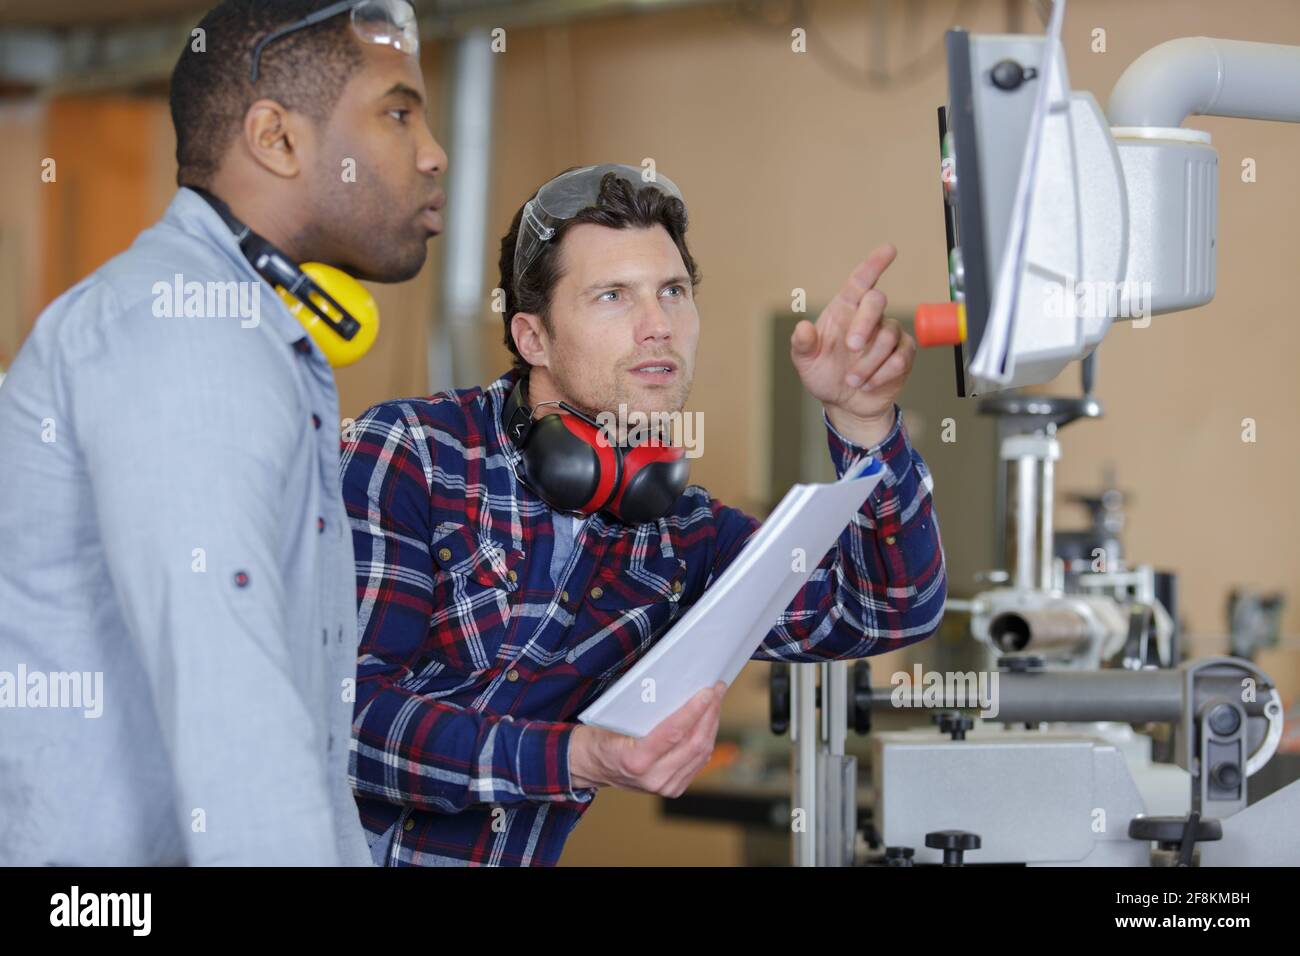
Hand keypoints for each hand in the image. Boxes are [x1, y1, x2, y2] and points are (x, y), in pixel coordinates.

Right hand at [568, 682, 725, 795]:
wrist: (591, 766)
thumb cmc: (599, 737)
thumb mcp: (612, 719)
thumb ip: (642, 710)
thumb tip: (676, 686)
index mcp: (635, 760)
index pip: (673, 733)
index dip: (695, 710)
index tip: (708, 691)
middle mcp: (653, 779)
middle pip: (694, 743)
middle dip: (710, 713)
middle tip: (717, 690)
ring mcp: (664, 787)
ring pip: (701, 753)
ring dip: (712, 725)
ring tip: (716, 702)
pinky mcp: (673, 789)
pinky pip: (698, 762)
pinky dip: (707, 740)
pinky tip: (708, 722)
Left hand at [790, 244, 916, 446]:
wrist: (844, 404)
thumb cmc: (824, 375)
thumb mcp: (806, 362)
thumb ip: (802, 344)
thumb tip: (802, 328)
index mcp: (844, 310)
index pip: (861, 280)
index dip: (874, 264)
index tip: (889, 249)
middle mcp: (868, 317)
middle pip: (877, 301)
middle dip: (864, 323)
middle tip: (851, 347)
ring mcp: (888, 334)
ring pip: (888, 335)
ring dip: (868, 362)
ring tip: (852, 381)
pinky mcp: (903, 354)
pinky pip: (900, 358)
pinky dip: (882, 374)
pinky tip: (868, 384)